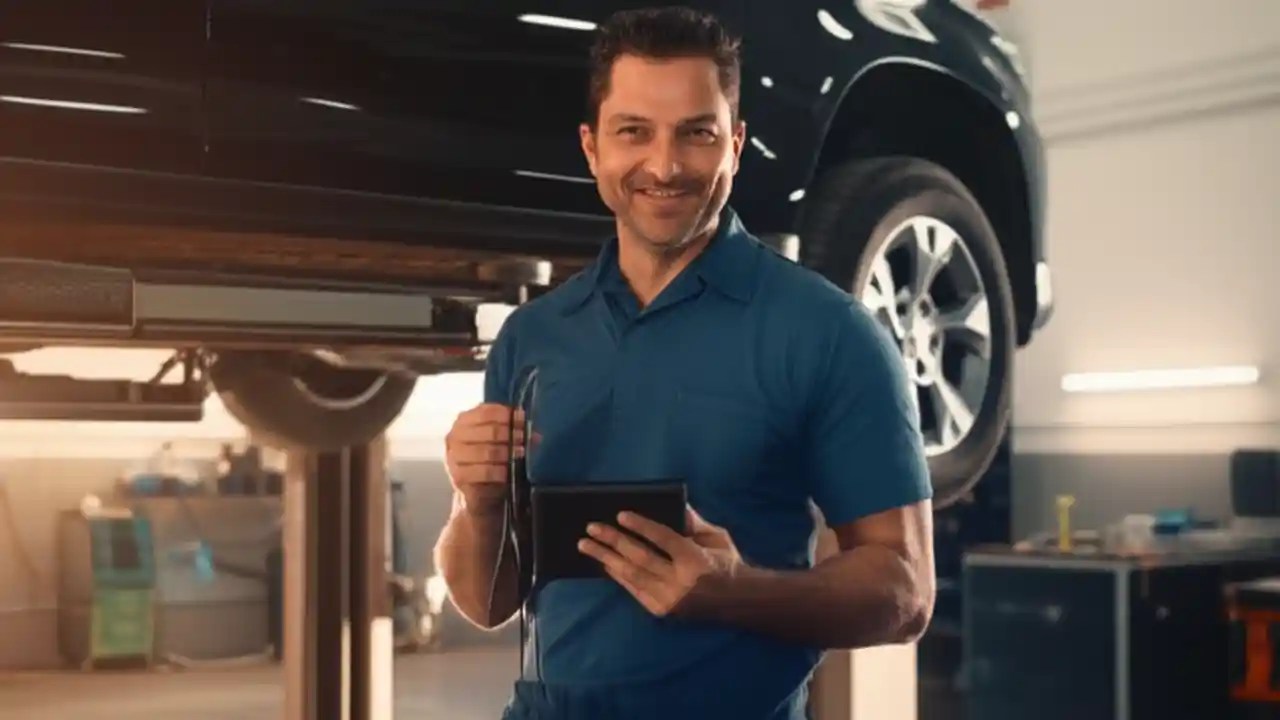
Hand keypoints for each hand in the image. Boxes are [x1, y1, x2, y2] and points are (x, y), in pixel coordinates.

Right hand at [443, 403, 523, 517]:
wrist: (476, 490)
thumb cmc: (489, 458)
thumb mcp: (501, 440)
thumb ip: (514, 432)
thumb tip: (535, 434)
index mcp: (464, 420)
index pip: (486, 412)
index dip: (508, 416)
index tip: (523, 420)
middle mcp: (455, 436)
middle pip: (489, 431)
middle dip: (511, 435)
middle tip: (524, 439)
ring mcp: (454, 457)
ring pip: (486, 451)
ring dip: (507, 453)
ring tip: (520, 454)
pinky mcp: (459, 476)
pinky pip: (484, 472)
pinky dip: (499, 471)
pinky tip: (508, 472)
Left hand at [578, 506, 742, 617]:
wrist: (739, 603)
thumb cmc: (727, 565)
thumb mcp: (717, 538)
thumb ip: (695, 522)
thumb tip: (676, 503)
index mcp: (696, 560)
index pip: (664, 539)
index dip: (642, 526)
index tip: (621, 515)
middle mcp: (679, 582)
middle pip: (640, 558)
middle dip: (613, 541)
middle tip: (591, 528)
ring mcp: (668, 599)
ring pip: (631, 575)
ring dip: (606, 558)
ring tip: (586, 546)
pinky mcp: (662, 610)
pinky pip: (634, 591)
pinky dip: (618, 576)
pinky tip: (604, 565)